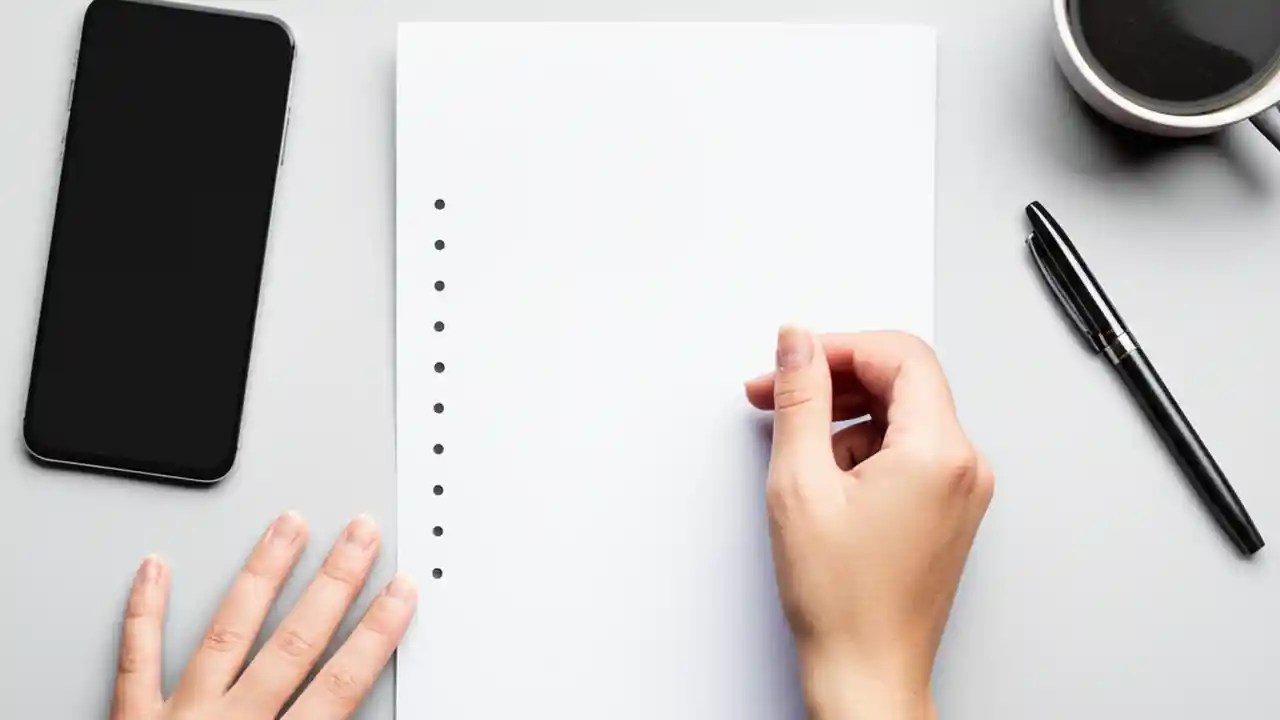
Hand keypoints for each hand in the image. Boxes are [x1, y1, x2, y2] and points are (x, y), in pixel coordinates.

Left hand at [111, 513, 416, 719]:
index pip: (340, 686)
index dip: (376, 635)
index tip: (400, 595)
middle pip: (294, 644)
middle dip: (334, 583)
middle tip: (359, 537)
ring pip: (228, 632)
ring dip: (263, 575)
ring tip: (288, 528)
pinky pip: (135, 660)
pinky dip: (144, 611)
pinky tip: (156, 570)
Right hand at [746, 329, 992, 719]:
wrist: (866, 672)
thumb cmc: (842, 600)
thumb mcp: (800, 484)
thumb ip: (799, 400)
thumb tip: (798, 344)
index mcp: (938, 453)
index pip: (899, 356)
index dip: (838, 348)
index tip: (794, 359)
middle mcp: (963, 465)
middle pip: (904, 380)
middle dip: (836, 378)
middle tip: (779, 390)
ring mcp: (961, 488)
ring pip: (903, 414)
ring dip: (847, 416)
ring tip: (798, 449)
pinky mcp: (948, 507)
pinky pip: (909, 449)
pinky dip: (864, 447)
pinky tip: (827, 478)